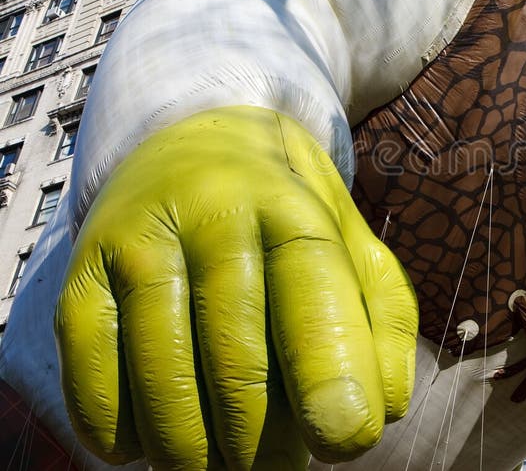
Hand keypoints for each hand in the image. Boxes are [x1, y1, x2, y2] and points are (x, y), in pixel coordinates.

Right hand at [55, 106, 417, 468]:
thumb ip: (383, 322)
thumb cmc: (291, 218)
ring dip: (193, 446)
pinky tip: (149, 444)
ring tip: (220, 468)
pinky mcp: (82, 274)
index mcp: (291, 206)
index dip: (328, 368)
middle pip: (235, 346)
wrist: (199, 143)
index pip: (311, 285)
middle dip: (262, 436)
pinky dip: (120, 429)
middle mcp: (212, 213)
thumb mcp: (354, 248)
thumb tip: (388, 409)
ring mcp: (139, 242)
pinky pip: (91, 371)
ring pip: (161, 369)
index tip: (347, 440)